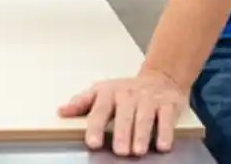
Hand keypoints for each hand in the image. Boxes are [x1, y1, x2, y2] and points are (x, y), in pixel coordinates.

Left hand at [59, 69, 187, 156]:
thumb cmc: (127, 91)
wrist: (160, 77)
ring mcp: (150, 99)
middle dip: (122, 133)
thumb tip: (61, 112)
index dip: (96, 127)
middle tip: (120, 151)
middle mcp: (129, 95)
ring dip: (142, 134)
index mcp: (110, 93)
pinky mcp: (169, 104)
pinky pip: (167, 118)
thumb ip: (82, 103)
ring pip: (145, 117)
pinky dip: (166, 132)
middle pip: (125, 115)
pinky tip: (163, 145)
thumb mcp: (102, 92)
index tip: (93, 142)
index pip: (100, 110)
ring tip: (138, 150)